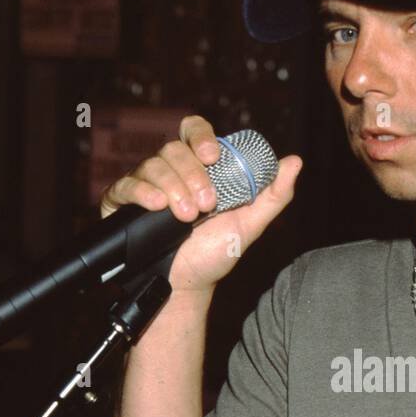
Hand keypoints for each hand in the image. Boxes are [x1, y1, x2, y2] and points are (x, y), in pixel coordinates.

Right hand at [99, 114, 300, 293]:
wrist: (187, 286)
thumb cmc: (215, 253)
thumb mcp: (250, 224)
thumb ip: (274, 195)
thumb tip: (294, 161)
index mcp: (198, 167)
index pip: (194, 131)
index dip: (201, 136)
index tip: (213, 157)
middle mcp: (169, 170)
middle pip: (174, 149)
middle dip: (193, 175)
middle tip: (206, 205)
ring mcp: (144, 184)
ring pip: (153, 165)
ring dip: (174, 188)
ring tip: (187, 217)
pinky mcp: (121, 202)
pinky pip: (127, 185)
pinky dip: (143, 192)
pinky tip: (156, 207)